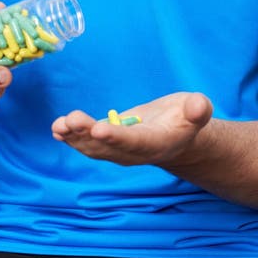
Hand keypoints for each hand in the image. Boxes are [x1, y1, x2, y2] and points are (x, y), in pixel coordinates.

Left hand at [51, 92, 212, 166]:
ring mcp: (119, 150)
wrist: (175, 133)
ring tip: (59, 125)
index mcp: (156, 143)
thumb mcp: (197, 109)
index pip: (135, 142)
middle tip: (71, 121)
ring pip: (94, 147)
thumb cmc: (186, 118)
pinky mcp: (108, 142)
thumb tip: (199, 105)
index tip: (99, 130)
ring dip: (75, 137)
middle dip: (87, 135)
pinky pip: (88, 143)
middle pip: (108, 147)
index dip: (116, 138)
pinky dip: (72, 137)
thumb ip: (198, 109)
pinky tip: (57, 129)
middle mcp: (134, 152)